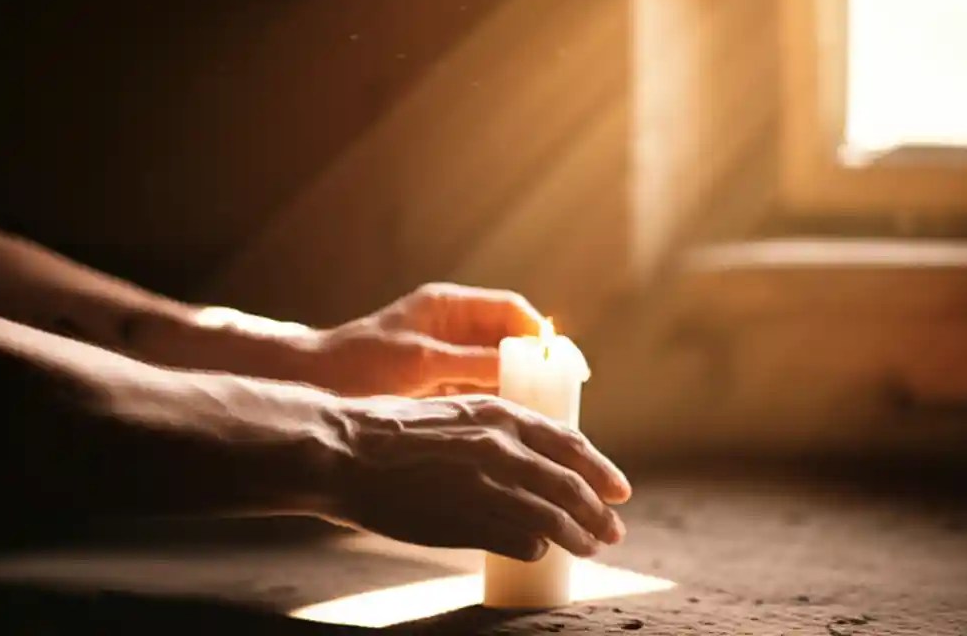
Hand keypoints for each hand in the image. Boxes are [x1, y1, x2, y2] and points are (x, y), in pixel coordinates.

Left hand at [308, 283, 543, 396]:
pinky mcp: (436, 385)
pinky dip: (496, 406)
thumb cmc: (359, 364)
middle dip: (537, 365)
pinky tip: (512, 428)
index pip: (512, 311)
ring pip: (497, 369)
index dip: (542, 333)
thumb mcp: (421, 362)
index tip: (565, 360)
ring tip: (546, 415)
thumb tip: (522, 367)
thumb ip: (471, 363)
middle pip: (510, 341)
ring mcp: (445, 357)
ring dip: (520, 389)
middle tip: (565, 392)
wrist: (313, 386)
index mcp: (449, 307)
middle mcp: (452, 328)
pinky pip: (478, 391)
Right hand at [319, 394, 630, 560]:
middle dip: (599, 512)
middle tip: (614, 530)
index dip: (602, 470)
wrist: (346, 450)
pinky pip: (518, 541)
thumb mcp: (459, 415)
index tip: (620, 489)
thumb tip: (537, 459)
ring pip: (553, 520)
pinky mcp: (466, 522)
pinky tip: (539, 553)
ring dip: (579, 537)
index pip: (572, 445)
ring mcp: (486, 488)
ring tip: (590, 548)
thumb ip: (499, 433)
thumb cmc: (394, 431)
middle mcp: (503, 449)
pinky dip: (536, 549)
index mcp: (503, 416)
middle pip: (571, 487)